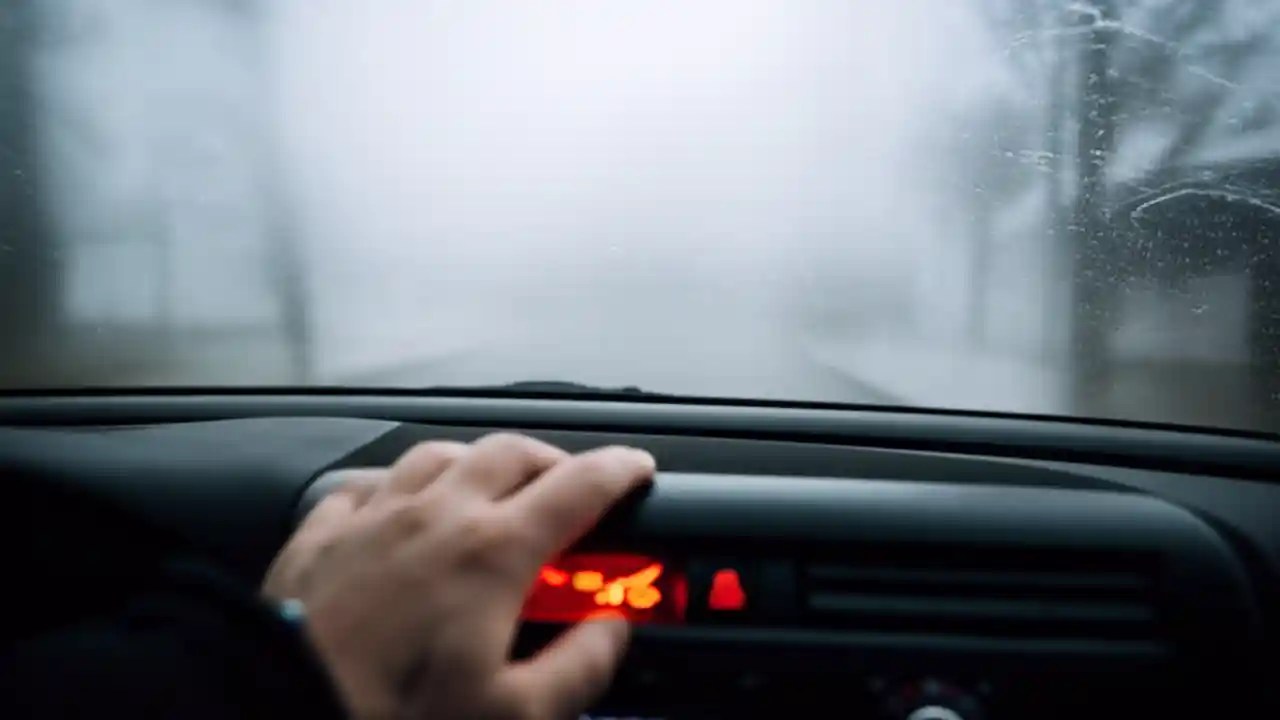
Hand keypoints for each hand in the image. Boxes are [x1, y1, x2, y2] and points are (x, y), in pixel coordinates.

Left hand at [262, 434, 655, 719]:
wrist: (274, 710)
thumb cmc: (389, 716)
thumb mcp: (511, 715)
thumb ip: (580, 668)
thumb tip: (612, 633)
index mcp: (491, 553)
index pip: (578, 486)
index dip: (618, 470)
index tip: (635, 469)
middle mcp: (435, 515)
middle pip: (511, 452)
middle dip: (553, 460)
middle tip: (571, 486)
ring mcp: (373, 516)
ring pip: (439, 454)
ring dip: (477, 463)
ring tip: (491, 489)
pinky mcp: (321, 533)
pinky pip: (368, 483)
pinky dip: (399, 486)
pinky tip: (400, 507)